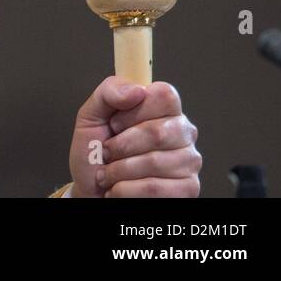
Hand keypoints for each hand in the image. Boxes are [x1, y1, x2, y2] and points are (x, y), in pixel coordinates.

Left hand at [67, 76, 200, 196]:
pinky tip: (119, 187)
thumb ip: (109, 93)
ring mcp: (189, 161)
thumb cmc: (95, 152)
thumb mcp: (91, 115)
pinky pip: (154, 187)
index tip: (114, 124)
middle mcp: (183, 132)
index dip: (133, 111)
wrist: (91, 189)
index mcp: (163, 109)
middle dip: (120, 146)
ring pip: (154, 162)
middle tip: (106, 152)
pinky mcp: (188, 188)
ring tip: (110, 172)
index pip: (165, 95)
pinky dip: (126, 189)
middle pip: (157, 132)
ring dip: (119, 170)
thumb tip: (137, 90)